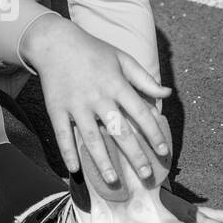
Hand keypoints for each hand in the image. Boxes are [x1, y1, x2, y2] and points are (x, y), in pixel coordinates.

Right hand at [20, 15, 170, 186]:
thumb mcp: (122, 59)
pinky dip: (68, 152)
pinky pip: (63, 134)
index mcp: (117, 85)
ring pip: (92, 138)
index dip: (154, 134)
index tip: (163, 152)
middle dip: (135, 155)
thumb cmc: (92, 50)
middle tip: (146, 175)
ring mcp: (76, 105)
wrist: (55, 42)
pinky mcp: (57, 108)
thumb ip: (144, 79)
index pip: (141, 114)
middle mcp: (98, 97)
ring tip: (114, 181)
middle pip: (120, 131)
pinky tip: (75, 170)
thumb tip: (167, 94)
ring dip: (103, 161)